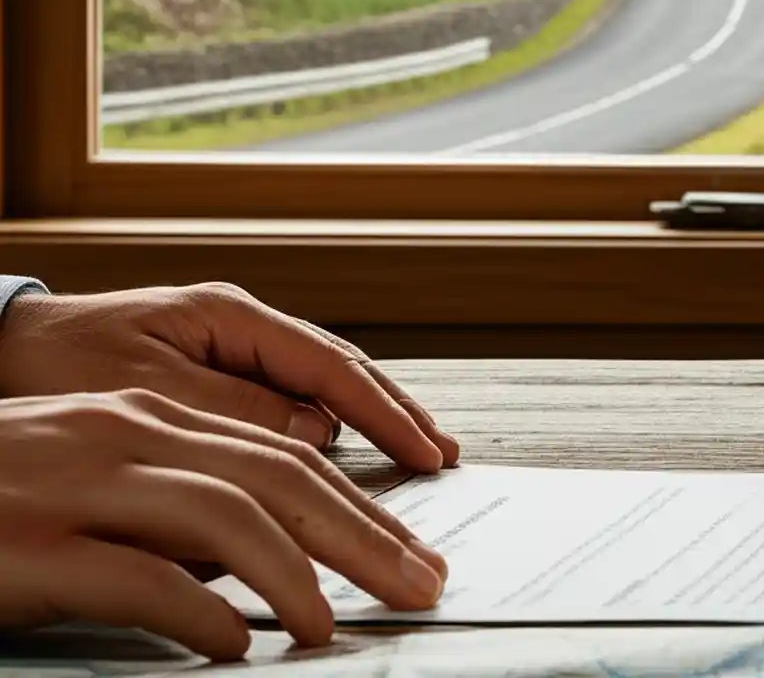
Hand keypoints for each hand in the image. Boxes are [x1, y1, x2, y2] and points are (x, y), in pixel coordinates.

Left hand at [0, 283, 456, 471]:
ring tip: (416, 454)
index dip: (384, 412)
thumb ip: (232, 409)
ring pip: (322, 387)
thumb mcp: (143, 393)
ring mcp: (234, 351)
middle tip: (443, 453)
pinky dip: (328, 428)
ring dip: (369, 421)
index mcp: (230, 318)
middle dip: (396, 412)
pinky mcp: (219, 377)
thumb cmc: (55, 367)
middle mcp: (241, 329)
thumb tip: (315, 430)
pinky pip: (290, 404)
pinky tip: (347, 453)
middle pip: (342, 370)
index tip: (425, 451)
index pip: (330, 366)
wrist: (0, 351)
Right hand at [0, 389, 446, 659]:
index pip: (281, 455)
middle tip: (420, 586)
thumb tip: (275, 547)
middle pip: (276, 479)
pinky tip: (231, 645)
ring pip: (222, 517)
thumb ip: (179, 500)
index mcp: (144, 421)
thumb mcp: (97, 478)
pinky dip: (198, 613)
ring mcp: (70, 485)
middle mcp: (119, 438)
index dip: (358, 505)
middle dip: (363, 535)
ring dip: (295, 575)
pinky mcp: (24, 544)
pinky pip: (134, 578)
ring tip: (334, 626)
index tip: (411, 550)